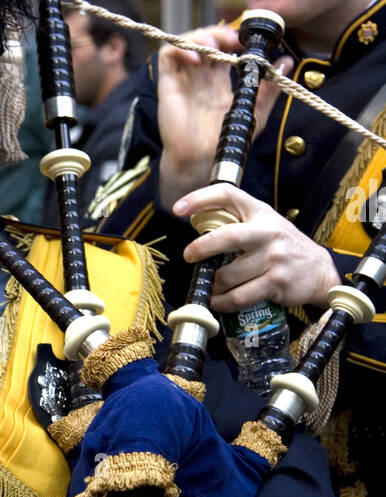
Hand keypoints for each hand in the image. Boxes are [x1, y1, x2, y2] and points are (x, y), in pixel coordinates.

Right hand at [155, 25, 289, 208]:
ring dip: (202, 36)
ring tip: (216, 46)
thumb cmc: (224, 141)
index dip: (234, 38)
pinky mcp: (168, 83)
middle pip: (206, 40)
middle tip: (234, 40)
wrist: (201, 160)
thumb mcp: (255, 112)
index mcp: (218, 82)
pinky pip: (168, 55)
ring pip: (187, 41)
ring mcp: (183, 78)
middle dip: (220, 33)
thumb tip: (287, 62)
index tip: (249, 40)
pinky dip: (182, 47)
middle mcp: (200, 77)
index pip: (224, 48)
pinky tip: (198, 59)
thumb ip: (270, 88)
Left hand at [175, 183, 340, 310]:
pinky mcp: (276, 282)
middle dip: (202, 248)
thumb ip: (237, 222)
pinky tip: (218, 300)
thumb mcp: (264, 224)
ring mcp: (274, 257)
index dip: (200, 198)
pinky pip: (239, 296)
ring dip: (212, 284)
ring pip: (228, 274)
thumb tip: (198, 226)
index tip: (179, 209)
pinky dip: (222, 302)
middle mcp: (268, 232)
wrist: (319, 270)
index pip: (227, 195)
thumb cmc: (283, 246)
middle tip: (189, 256)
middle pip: (227, 237)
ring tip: (210, 286)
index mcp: (260, 212)